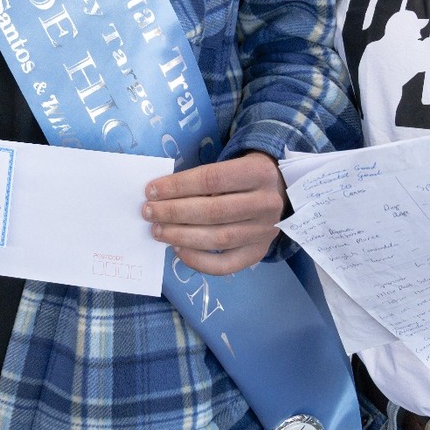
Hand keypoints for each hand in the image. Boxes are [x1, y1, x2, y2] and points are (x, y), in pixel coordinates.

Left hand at [142, 151, 284, 275]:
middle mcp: (266, 204)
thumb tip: (160, 194)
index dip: (178, 186)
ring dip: (181, 236)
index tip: (151, 190)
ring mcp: (264, 231)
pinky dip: (198, 260)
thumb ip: (203, 179)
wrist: (280, 192)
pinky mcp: (258, 252)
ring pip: (218, 238)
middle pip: (213, 211)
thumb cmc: (244, 176)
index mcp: (258, 173)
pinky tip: (178, 250)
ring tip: (157, 231)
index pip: (212, 179)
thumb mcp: (232, 165)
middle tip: (149, 212)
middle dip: (174, 212)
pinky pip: (226, 264)